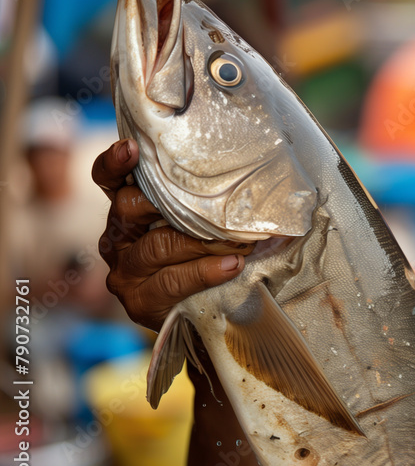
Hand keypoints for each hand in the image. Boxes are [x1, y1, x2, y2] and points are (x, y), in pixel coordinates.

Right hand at [92, 139, 253, 329]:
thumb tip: (255, 183)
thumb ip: (203, 202)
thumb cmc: (202, 257)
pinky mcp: (139, 300)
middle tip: (220, 208)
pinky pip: (173, 280)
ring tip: (239, 243)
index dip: (114, 163)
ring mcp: (125, 271)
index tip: (131, 148)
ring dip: (204, 242)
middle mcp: (117, 238)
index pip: (108, 181)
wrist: (197, 316)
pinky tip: (231, 265)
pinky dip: (206, 271)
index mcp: (127, 211)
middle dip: (179, 205)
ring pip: (158, 245)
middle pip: (131, 208)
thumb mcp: (199, 224)